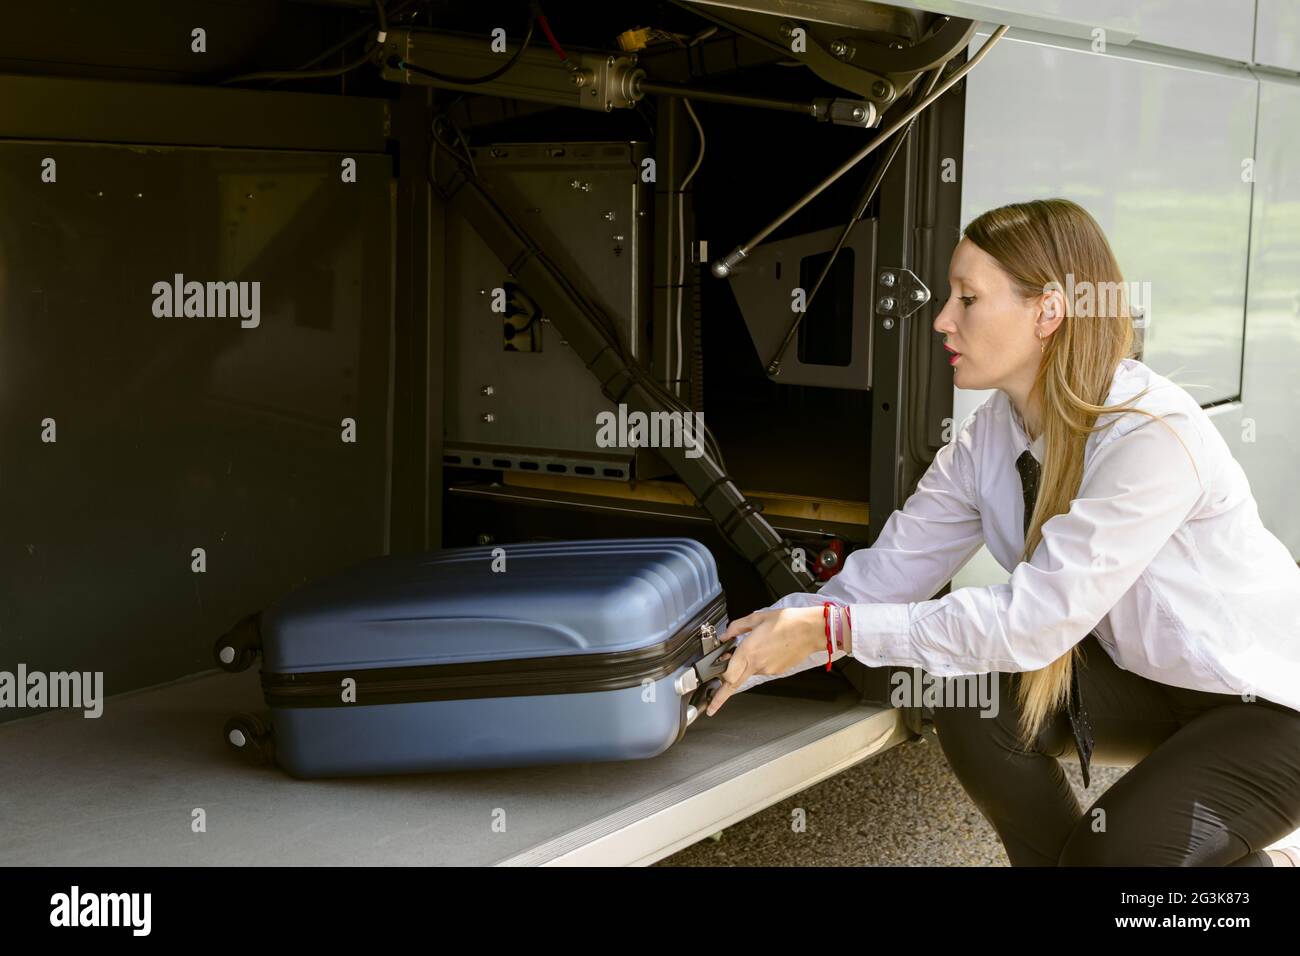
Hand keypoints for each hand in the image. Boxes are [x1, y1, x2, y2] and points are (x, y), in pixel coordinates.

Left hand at [704, 606, 825, 716]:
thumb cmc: (788, 622)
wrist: (811, 630)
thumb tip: (725, 634)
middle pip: (734, 684)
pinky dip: (759, 663)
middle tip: (712, 705)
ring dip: (744, 667)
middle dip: (721, 696)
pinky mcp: (777, 671)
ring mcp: (768, 670)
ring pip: (748, 673)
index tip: (709, 688)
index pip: (727, 675)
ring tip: (752, 650)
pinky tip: (766, 650)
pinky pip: (762, 669)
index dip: (717, 679)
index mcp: (748, 651)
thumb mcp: (757, 618)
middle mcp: (757, 664)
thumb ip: (737, 627)